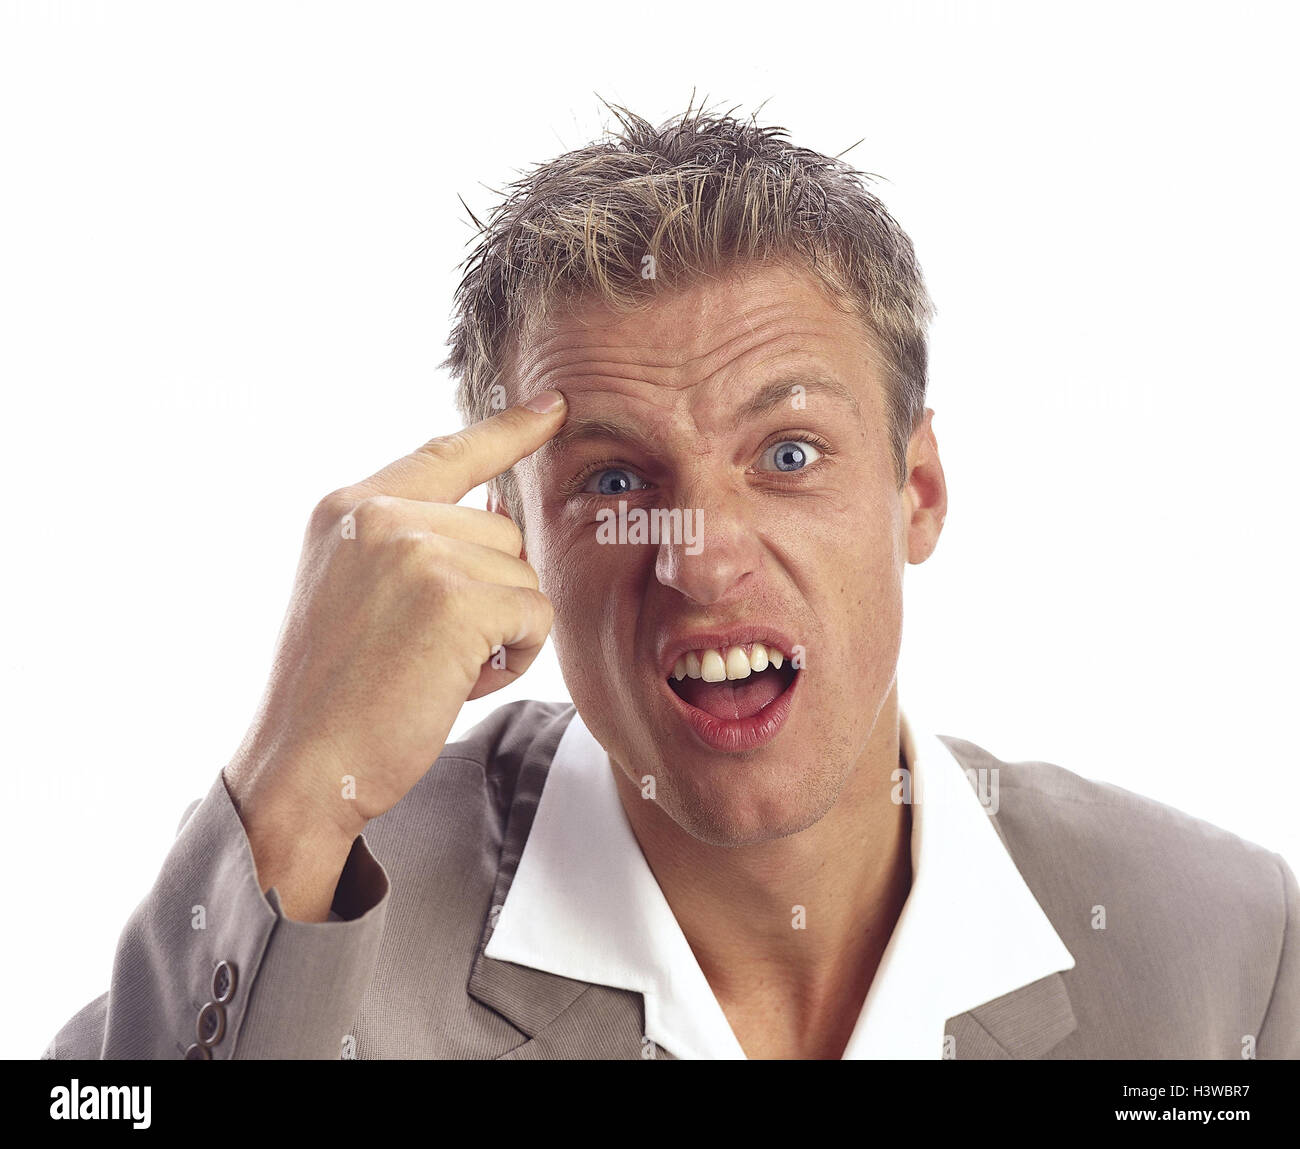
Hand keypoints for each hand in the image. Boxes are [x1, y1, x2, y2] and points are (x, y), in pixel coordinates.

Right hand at [224, 390, 566, 856]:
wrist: (303, 765)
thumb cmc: (334, 693)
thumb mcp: (354, 589)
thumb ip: (414, 540)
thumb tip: (500, 508)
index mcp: (348, 507)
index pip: (446, 452)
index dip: (507, 430)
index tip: (554, 407)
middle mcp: (379, 514)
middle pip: (501, 530)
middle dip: (490, 593)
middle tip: (431, 650)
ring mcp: (416, 550)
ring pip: (523, 573)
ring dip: (502, 628)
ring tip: (437, 669)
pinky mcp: (455, 598)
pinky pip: (535, 612)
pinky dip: (517, 654)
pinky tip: (460, 682)